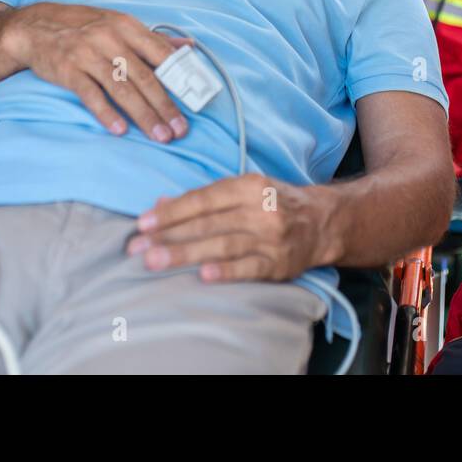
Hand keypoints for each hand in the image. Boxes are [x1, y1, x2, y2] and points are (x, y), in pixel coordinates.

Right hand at [0, 3, 189, 141]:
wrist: (34, 27)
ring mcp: (87, 54)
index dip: (180, 79)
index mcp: (127, 26)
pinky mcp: (68, 69)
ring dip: (143, 115)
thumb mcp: (119, 24)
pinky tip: (120, 130)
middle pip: (144, 77)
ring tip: (159, 135)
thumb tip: (189, 48)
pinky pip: (90, 94)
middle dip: (165, 106)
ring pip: (121, 88)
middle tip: (180, 130)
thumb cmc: (83, 27)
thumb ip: (153, 39)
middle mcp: (109, 38)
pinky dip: (106, 113)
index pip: (160, 54)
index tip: (196, 101)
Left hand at [128, 175, 337, 280]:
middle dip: (168, 236)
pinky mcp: (280, 263)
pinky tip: (203, 276)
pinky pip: (249, 268)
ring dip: (185, 254)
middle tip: (138, 248)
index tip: (142, 223)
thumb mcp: (244, 189)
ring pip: (222, 245)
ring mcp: (272, 237)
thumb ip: (203, 198)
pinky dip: (226, 271)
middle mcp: (261, 209)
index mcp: (249, 186)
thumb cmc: (274, 203)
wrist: (323, 221)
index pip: (203, 199)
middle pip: (208, 223)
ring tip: (155, 262)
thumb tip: (159, 205)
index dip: (171, 212)